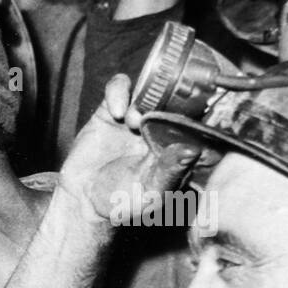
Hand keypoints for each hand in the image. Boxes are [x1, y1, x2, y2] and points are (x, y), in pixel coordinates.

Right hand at [57, 75, 201, 226]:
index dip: (204, 106)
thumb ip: (171, 171)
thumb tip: (194, 150)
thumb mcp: (152, 192)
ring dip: (145, 96)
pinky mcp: (111, 110)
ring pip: (151, 86)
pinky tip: (116, 112)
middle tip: (162, 110)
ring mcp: (137, 115)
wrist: (83, 200)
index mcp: (179, 144)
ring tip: (133, 120)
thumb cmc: (123, 202)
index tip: (203, 104)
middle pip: (177, 94)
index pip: (200, 117)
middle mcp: (162, 126)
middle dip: (172, 95)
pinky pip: (120, 85)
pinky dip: (119, 91)